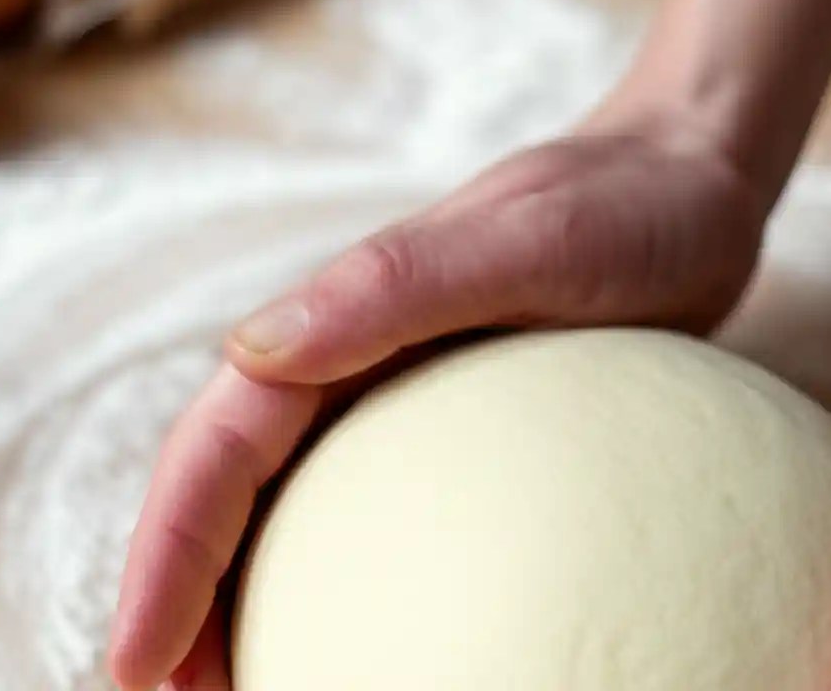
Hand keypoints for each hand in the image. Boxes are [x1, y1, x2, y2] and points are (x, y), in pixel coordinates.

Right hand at [107, 111, 764, 689]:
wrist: (690, 190)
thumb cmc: (619, 208)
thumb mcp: (522, 240)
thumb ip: (392, 286)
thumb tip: (248, 352)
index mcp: (340, 322)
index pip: (220, 448)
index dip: (167, 555)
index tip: (139, 663)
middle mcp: (351, 364)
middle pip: (233, 495)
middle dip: (187, 600)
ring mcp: (403, 398)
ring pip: (295, 511)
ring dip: (254, 602)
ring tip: (250, 690)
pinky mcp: (463, 428)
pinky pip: (388, 515)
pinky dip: (358, 582)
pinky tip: (387, 639)